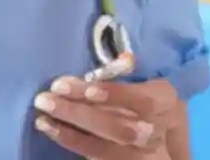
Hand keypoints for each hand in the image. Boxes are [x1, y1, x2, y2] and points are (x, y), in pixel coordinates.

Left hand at [33, 76, 181, 158]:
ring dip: (70, 131)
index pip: (143, 100)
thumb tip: (126, 60)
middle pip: (119, 127)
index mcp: (167, 101)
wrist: (157, 137)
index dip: (115, 95)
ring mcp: (144, 153)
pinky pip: (97, 156)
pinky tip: (51, 129)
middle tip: (46, 98)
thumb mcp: (145, 80)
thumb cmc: (147, 94)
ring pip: (106, 147)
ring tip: (42, 117)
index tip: (87, 87)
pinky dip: (72, 142)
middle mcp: (157, 131)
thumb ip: (128, 73)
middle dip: (80, 113)